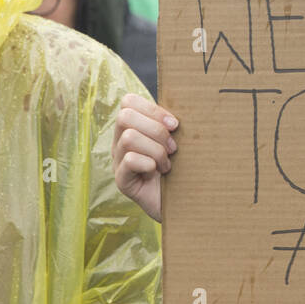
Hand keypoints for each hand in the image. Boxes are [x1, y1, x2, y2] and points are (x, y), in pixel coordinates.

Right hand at [112, 93, 177, 222]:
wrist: (186, 201)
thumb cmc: (183, 167)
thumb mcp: (178, 140)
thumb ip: (171, 124)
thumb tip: (175, 115)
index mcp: (133, 128)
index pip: (128, 102)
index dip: (153, 109)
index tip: (174, 125)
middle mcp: (120, 142)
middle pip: (125, 116)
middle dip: (156, 130)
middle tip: (172, 148)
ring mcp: (118, 161)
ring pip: (128, 138)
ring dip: (156, 150)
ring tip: (167, 164)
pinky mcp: (122, 181)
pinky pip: (130, 160)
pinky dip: (149, 164)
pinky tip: (159, 173)